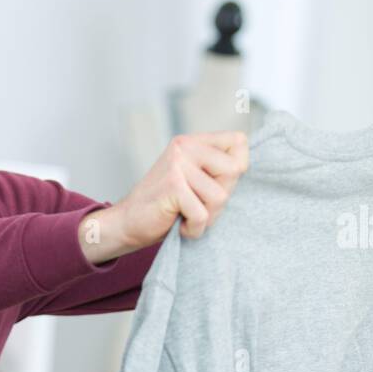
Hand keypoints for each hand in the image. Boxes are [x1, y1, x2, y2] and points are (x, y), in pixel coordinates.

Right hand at [78, 131, 248, 263]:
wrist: (125, 224)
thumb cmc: (164, 207)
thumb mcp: (193, 180)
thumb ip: (216, 170)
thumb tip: (247, 166)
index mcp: (191, 142)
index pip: (239, 142)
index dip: (238, 167)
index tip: (216, 184)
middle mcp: (185, 147)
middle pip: (234, 171)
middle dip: (221, 197)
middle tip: (195, 205)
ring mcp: (178, 165)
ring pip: (220, 196)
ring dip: (207, 216)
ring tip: (185, 215)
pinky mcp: (173, 186)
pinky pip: (203, 214)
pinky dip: (194, 229)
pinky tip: (179, 226)